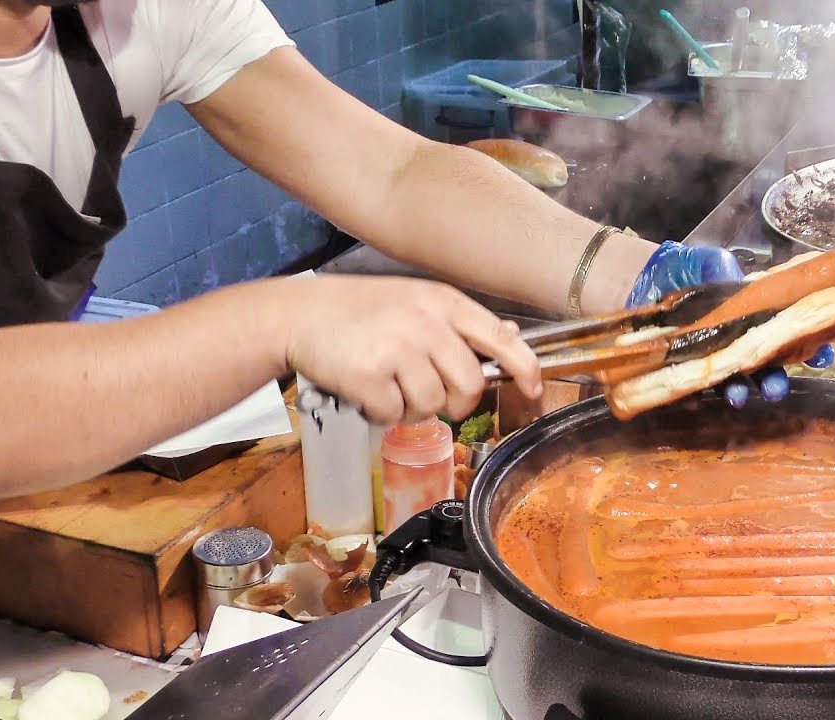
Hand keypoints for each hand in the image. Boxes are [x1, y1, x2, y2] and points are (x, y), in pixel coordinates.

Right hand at [284, 277, 540, 424]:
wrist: (299, 314)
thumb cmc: (360, 309)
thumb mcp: (418, 300)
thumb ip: (461, 322)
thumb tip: (511, 336)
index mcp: (444, 302)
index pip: (501, 338)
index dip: (526, 368)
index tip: (535, 389)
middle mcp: (426, 323)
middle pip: (471, 385)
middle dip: (455, 402)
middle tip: (428, 394)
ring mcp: (398, 348)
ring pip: (432, 405)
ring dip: (412, 408)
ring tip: (389, 387)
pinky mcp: (369, 375)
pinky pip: (394, 415)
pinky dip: (380, 413)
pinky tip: (366, 392)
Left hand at [628, 241, 833, 407]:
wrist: (642, 287)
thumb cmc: (681, 270)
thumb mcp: (703, 263)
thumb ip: (719, 267)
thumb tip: (729, 270)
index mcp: (757, 309)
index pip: (792, 327)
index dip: (814, 341)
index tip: (823, 353)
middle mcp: (745, 335)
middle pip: (775, 359)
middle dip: (784, 374)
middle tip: (783, 383)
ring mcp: (722, 354)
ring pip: (748, 377)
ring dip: (757, 388)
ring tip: (755, 393)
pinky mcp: (697, 368)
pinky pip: (715, 384)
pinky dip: (722, 392)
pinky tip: (726, 395)